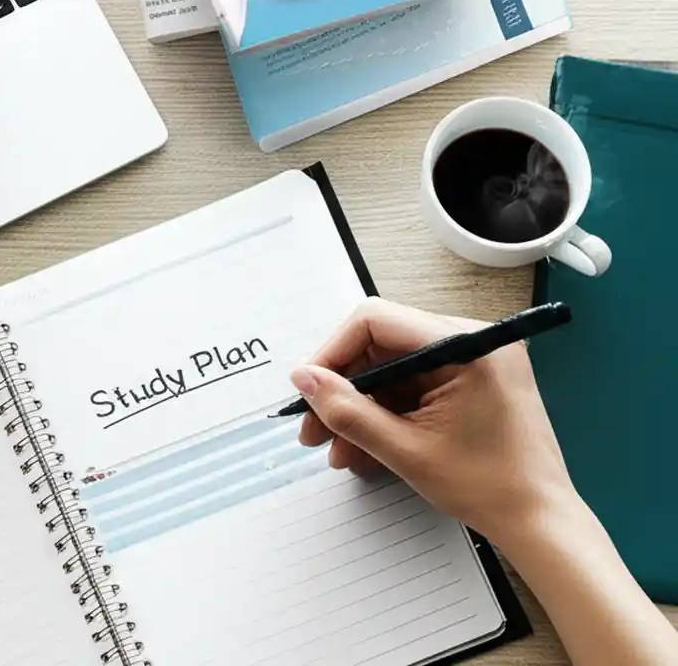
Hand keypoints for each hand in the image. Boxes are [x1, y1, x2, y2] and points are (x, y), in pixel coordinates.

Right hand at [291, 297, 578, 545]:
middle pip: (381, 347)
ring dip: (360, 409)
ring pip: (391, 371)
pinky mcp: (470, 381)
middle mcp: (471, 340)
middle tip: (312, 429)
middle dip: (343, 391)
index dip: (332, 353)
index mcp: (465, 344)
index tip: (307, 390)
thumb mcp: (405, 450)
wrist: (539, 521)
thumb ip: (348, 411)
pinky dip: (385, 415)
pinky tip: (363, 447)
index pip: (376, 321)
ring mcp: (472, 360)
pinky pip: (412, 387)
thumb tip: (303, 379)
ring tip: (336, 450)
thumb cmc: (489, 487)